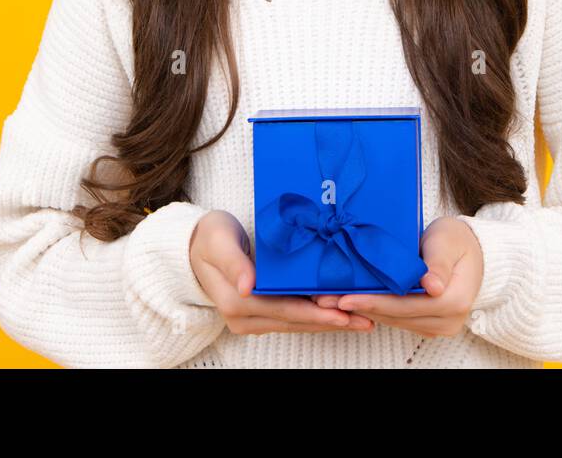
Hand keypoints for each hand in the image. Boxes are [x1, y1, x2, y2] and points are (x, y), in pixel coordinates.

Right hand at [189, 210, 375, 334]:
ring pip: (297, 323)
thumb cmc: (210, 237)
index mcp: (235, 302)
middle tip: (366, 319)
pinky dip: (317, 316)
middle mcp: (243, 318)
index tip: (342, 312)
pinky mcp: (259, 315)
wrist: (196, 244)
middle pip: (295, 321)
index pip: (283, 310)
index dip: (313, 313)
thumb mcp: (219, 241)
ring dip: (329, 322)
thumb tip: (248, 286)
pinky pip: (292, 318)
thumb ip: (234, 262)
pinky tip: (340, 314)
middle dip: (331, 321)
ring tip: (361, 319)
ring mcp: (251, 320)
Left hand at [311, 216, 483, 337]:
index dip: (375, 301)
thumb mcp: (446, 241)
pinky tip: (350, 300)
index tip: (347, 298)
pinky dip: (374, 308)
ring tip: (330, 300)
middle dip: (360, 307)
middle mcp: (447, 321)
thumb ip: (438, 263)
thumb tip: (433, 287)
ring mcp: (437, 325)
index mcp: (454, 301)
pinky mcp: (426, 324)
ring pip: (393, 320)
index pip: (407, 305)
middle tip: (326, 300)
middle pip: (396, 316)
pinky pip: (397, 318)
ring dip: (362, 310)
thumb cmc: (455, 240)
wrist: (470, 250)